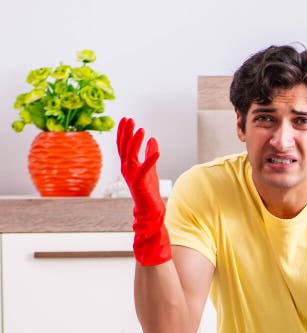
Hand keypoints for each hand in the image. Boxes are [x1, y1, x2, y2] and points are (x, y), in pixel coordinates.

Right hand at [116, 116, 171, 265]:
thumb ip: (150, 154)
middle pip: (123, 148)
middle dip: (125, 133)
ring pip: (130, 156)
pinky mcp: (141, 184)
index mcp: (128, 167)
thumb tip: (152, 139)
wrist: (150, 212)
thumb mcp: (151, 169)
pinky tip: (155, 148)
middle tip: (128, 119)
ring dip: (135, 142)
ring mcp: (132, 178)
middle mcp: (127, 171)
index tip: (126, 119)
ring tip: (140, 129)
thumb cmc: (149, 192)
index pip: (124, 146)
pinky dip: (150, 158)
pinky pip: (145, 169)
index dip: (124, 132)